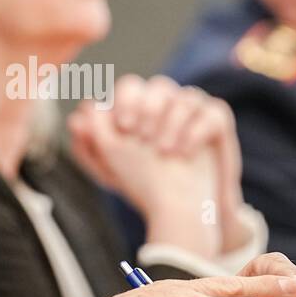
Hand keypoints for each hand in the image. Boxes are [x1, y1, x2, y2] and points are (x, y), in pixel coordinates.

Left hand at [81, 74, 249, 252]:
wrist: (183, 210)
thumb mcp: (110, 171)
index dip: (125, 102)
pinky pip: (214, 112)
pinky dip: (196, 132)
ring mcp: (194, 111)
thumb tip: (77, 118)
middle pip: (159, 86)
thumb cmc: (143, 185)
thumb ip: (90, 145)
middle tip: (142, 137)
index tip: (123, 128)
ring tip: (163, 152)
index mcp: (139, 109)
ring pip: (187, 97)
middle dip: (149, 108)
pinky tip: (184, 154)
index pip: (130, 88)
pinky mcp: (218, 123)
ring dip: (171, 124)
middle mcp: (167, 104)